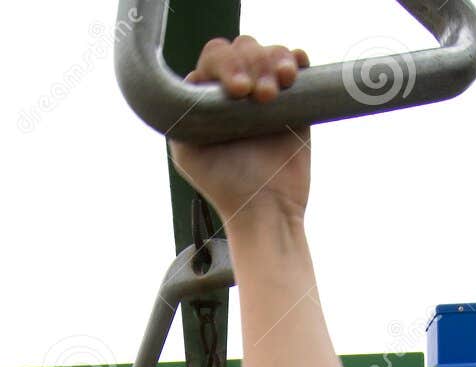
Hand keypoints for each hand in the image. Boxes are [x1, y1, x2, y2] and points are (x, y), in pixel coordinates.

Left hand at [170, 37, 311, 227]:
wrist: (267, 209)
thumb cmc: (226, 187)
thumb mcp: (188, 154)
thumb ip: (180, 117)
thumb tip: (191, 80)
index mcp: (210, 98)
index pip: (215, 58)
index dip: (226, 65)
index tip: (237, 91)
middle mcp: (236, 92)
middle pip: (243, 48)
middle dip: (253, 64)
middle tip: (260, 97)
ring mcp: (266, 93)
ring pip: (269, 52)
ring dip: (274, 62)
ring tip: (277, 93)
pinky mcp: (294, 101)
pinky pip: (294, 62)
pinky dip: (294, 58)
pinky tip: (294, 74)